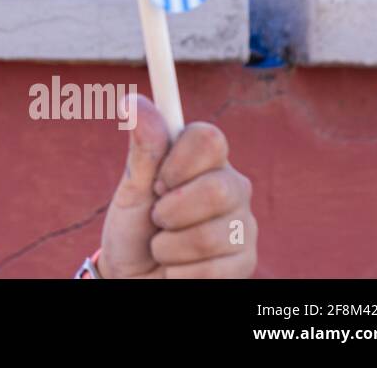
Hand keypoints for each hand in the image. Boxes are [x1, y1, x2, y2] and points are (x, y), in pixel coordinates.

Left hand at [97, 94, 257, 277]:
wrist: (134, 276)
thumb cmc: (134, 227)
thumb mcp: (131, 188)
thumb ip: (141, 148)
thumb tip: (133, 101)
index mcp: (205, 161)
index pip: (209, 138)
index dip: (178, 161)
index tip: (157, 181)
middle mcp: (232, 188)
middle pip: (217, 189)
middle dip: (171, 211)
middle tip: (157, 218)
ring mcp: (243, 226)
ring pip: (210, 236)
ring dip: (169, 248)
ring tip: (163, 248)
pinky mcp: (244, 262)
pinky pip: (213, 270)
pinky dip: (180, 273)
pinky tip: (177, 269)